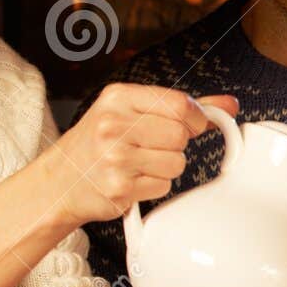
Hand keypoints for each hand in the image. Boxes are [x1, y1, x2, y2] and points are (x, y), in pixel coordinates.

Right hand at [37, 84, 238, 228]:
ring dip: (165, 167)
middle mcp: (114, 125)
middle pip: (181, 135)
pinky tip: (131, 180)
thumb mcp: (129, 111)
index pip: (180, 104)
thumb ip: (181, 107)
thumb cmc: (97, 145)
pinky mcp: (120, 188)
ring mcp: (115, 158)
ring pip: (177, 163)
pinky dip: (153, 186)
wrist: (58, 182)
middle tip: (151, 146)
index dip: (196, 118)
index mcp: (118, 98)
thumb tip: (228, 104)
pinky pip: (163, 186)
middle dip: (176, 144)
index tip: (192, 125)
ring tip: (137, 164)